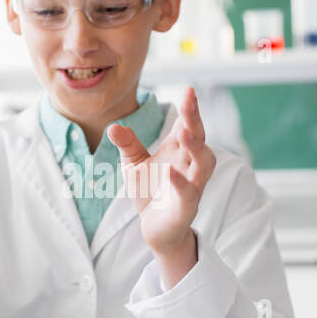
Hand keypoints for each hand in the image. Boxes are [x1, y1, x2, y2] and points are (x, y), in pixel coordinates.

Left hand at [108, 87, 215, 282]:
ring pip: (204, 164)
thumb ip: (127, 145)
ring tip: (186, 134)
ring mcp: (192, 185)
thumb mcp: (133, 165)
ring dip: (197, 148)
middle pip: (200, 138)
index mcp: (179, 151)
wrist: (154, 228)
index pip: (188, 124)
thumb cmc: (149, 192)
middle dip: (195, 119)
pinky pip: (188, 193)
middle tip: (189, 101)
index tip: (189, 89)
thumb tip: (113, 127)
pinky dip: (180, 182)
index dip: (190, 108)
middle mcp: (190, 165)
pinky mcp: (187, 206)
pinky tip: (169, 172)